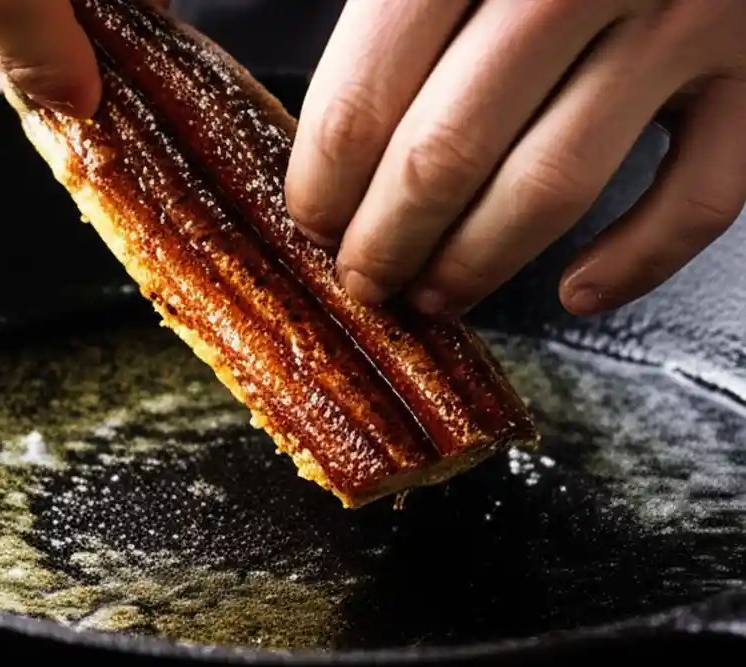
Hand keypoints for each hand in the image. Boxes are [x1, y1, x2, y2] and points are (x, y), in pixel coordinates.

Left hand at [285, 0, 745, 316]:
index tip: (313, 219)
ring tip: (432, 294)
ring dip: (474, 264)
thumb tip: (326, 134)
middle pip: (446, 155)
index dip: (325, 182)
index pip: (368, 95)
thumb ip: (393, 4)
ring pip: (551, 188)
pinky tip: (576, 289)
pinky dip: (635, 263)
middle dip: (384, 242)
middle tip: (361, 276)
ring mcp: (683, 22)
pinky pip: (697, 199)